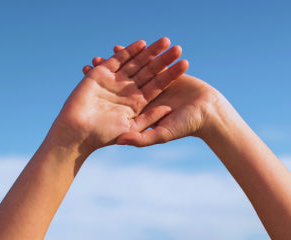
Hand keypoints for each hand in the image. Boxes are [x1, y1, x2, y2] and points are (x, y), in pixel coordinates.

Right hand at [50, 38, 187, 154]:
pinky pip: (118, 60)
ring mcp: (115, 81)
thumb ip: (150, 119)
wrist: (78, 131)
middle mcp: (127, 91)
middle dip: (163, 60)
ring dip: (150, 52)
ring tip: (165, 41)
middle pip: (149, 72)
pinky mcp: (101, 73)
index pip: (157, 86)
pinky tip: (142, 44)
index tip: (184, 65)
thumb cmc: (103, 136)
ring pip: (136, 63)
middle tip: (178, 48)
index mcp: (136, 104)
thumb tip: (168, 109)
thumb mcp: (132, 128)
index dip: (170, 75)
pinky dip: (129, 51)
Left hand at [87, 47, 222, 147]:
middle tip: (87, 67)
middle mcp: (144, 100)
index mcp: (140, 114)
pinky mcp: (161, 73)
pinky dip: (132, 56)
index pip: (116, 106)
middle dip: (104, 78)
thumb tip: (119, 141)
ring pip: (130, 74)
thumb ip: (140, 138)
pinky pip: (144, 62)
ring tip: (100, 55)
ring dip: (116, 65)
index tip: (84, 93)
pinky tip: (119, 47)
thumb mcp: (160, 135)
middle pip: (120, 88)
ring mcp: (152, 86)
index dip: (101, 100)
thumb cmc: (185, 126)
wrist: (207, 110)